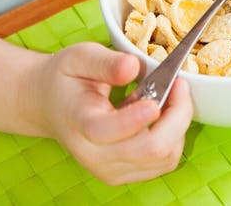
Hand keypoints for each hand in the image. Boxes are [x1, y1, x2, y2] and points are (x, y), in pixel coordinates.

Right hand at [32, 42, 192, 184]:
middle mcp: (95, 155)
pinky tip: (162, 113)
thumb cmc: (67, 78)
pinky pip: (163, 162)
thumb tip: (132, 67)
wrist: (51, 105)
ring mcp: (111, 169)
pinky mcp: (125, 173)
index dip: (135, 119)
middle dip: (176, 116)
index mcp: (80, 122)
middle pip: (149, 150)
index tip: (154, 100)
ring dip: (177, 125)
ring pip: (163, 159)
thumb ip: (106, 63)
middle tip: (179, 84)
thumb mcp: (80, 57)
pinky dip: (173, 136)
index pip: (107, 132)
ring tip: (168, 96)